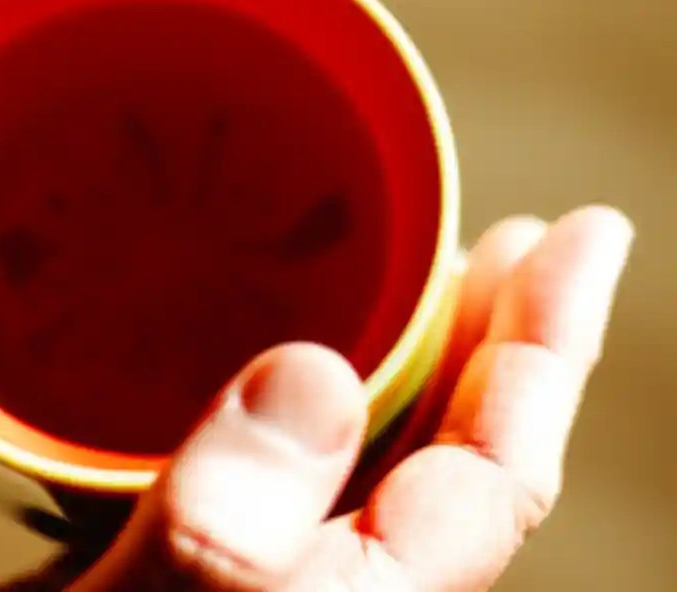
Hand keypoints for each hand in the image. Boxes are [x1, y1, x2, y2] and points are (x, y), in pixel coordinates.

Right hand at [3, 207, 630, 589]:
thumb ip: (222, 524)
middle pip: (459, 455)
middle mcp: (332, 581)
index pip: (494, 474)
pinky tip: (296, 351)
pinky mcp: (215, 553)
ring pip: (384, 453)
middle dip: (502, 338)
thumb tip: (311, 375)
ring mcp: (275, 567)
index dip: (546, 350)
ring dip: (425, 356)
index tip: (580, 237)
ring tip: (448, 275)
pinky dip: (320, 386)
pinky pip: (298, 458)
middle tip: (527, 240)